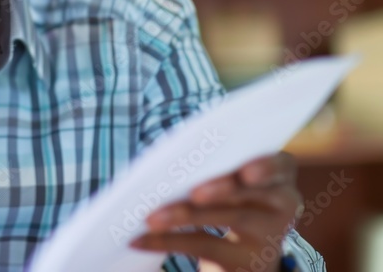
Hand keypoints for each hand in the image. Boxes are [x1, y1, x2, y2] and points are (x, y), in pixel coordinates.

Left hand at [132, 152, 301, 271]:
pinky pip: (206, 246)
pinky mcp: (248, 260)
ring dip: (185, 216)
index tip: (246, 172)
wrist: (248, 252)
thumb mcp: (234, 184)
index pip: (279, 166)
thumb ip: (217, 170)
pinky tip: (140, 240)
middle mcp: (283, 203)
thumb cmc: (232, 199)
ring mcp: (268, 234)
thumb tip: (167, 163)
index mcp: (279, 175)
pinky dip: (168, 240)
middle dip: (220, 190)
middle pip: (249, 193)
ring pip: (227, 219)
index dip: (266, 168)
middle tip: (194, 193)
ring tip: (151, 218)